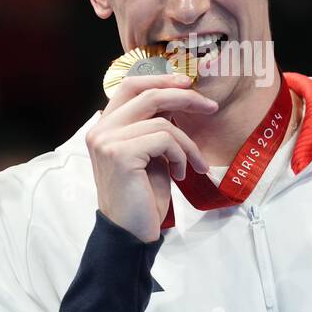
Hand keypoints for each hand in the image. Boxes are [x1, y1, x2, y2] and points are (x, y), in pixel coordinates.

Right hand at [85, 73, 216, 242]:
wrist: (131, 232)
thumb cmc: (142, 196)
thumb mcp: (150, 153)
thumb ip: (153, 126)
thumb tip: (177, 98)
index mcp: (104, 126)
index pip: (130, 85)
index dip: (160, 78)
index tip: (187, 83)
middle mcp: (100, 130)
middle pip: (147, 93)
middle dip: (184, 97)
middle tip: (210, 107)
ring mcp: (107, 141)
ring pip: (163, 121)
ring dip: (187, 143)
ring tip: (194, 164)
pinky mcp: (120, 154)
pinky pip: (165, 139)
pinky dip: (181, 156)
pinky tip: (179, 174)